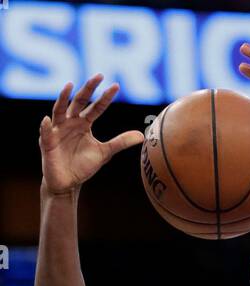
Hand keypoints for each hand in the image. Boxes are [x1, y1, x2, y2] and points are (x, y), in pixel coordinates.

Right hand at [40, 75, 143, 195]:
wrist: (68, 183)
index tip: (116, 86)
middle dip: (88, 88)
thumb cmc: (83, 165)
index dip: (105, 97)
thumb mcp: (105, 153)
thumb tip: (141, 135)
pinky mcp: (47, 142)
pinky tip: (47, 120)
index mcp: (83, 122)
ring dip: (63, 97)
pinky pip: (46, 132)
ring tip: (69, 86)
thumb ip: (120, 142)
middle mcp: (70, 121)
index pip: (96, 107)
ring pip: (59, 110)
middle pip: (79, 101)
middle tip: (98, 76)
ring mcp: (58, 130)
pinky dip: (46, 126)